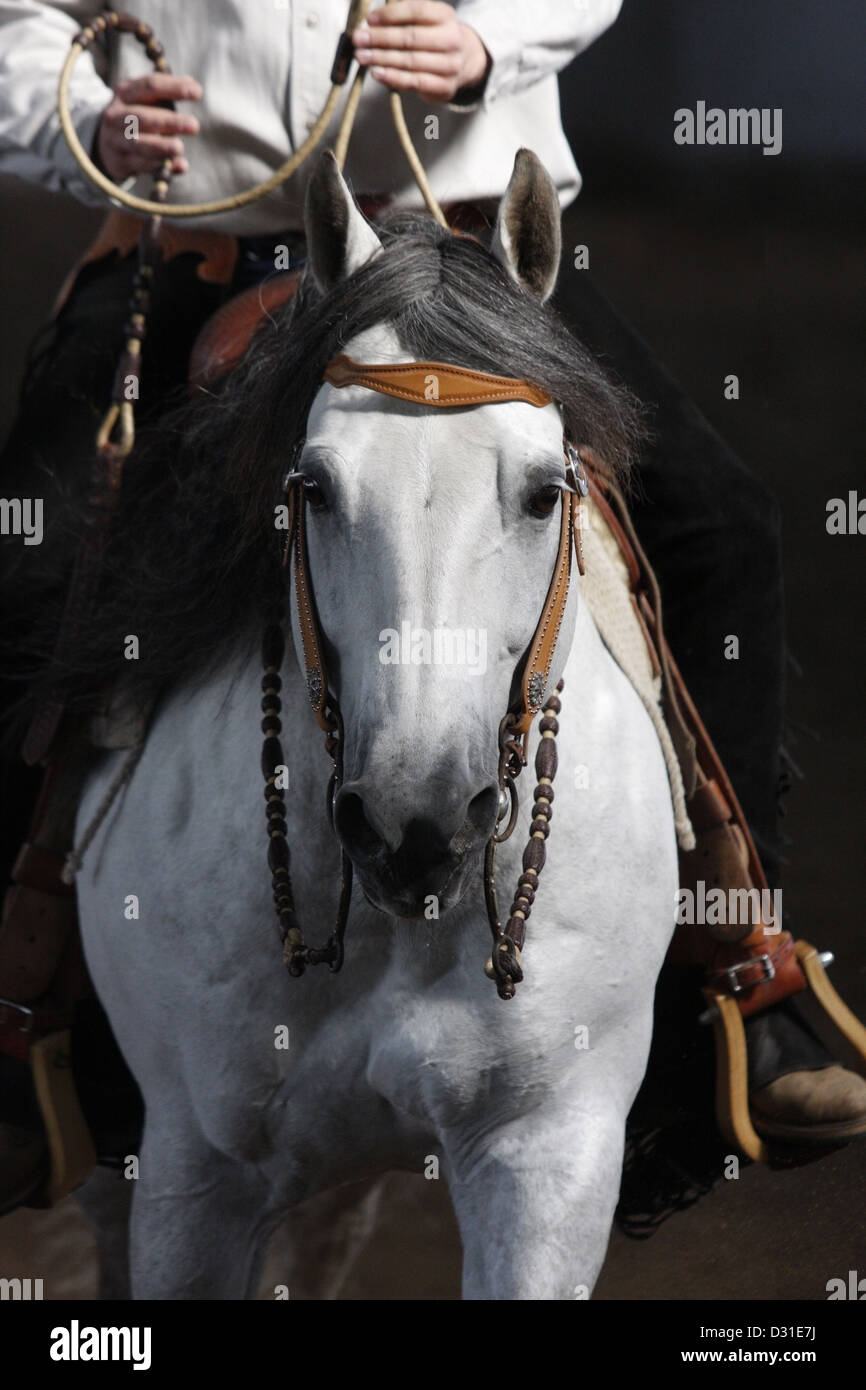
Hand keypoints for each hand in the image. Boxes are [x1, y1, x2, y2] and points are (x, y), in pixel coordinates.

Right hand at [95, 72, 201, 180]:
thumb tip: (193, 86)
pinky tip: (179, 165)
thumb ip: (166, 92)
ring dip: (161, 146)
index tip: (198, 92)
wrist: (105, 142)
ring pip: (139, 143)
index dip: (174, 88)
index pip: (150, 86)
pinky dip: (161, 166)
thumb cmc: (134, 115)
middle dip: (169, 122)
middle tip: (194, 126)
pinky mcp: (121, 162)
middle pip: (144, 117)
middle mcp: (117, 115)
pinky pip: (142, 165)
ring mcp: (116, 140)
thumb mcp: (144, 98)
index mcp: (125, 92)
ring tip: (180, 148)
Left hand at [353, 2, 489, 102]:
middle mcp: (452, 39)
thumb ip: (402, 15)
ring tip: (362, 56)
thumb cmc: (432, 37)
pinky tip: (376, 73)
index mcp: (446, 15)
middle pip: (411, 38)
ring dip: (382, 59)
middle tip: (358, 39)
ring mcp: (450, 65)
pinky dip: (392, 78)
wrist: (461, 63)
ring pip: (410, 62)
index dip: (391, 15)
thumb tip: (371, 20)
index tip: (369, 20)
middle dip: (380, 38)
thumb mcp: (424, 19)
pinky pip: (414, 82)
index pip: (416, 11)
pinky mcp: (445, 87)